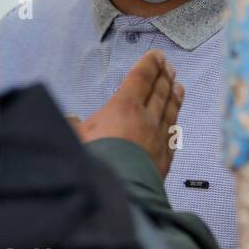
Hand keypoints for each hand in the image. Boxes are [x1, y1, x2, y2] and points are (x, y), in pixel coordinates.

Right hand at [77, 49, 183, 177]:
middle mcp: (146, 120)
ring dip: (174, 96)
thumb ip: (73, 126)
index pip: (140, 79)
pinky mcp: (164, 159)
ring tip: (178, 85)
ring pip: (170, 111)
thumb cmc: (95, 162)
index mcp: (123, 108)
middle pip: (158, 92)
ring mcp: (159, 139)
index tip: (156, 55)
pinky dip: (175, 122)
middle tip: (168, 66)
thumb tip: (70, 120)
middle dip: (163, 76)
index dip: (148, 65)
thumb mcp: (73, 138)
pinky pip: (173, 134)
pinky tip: (176, 122)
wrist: (119, 194)